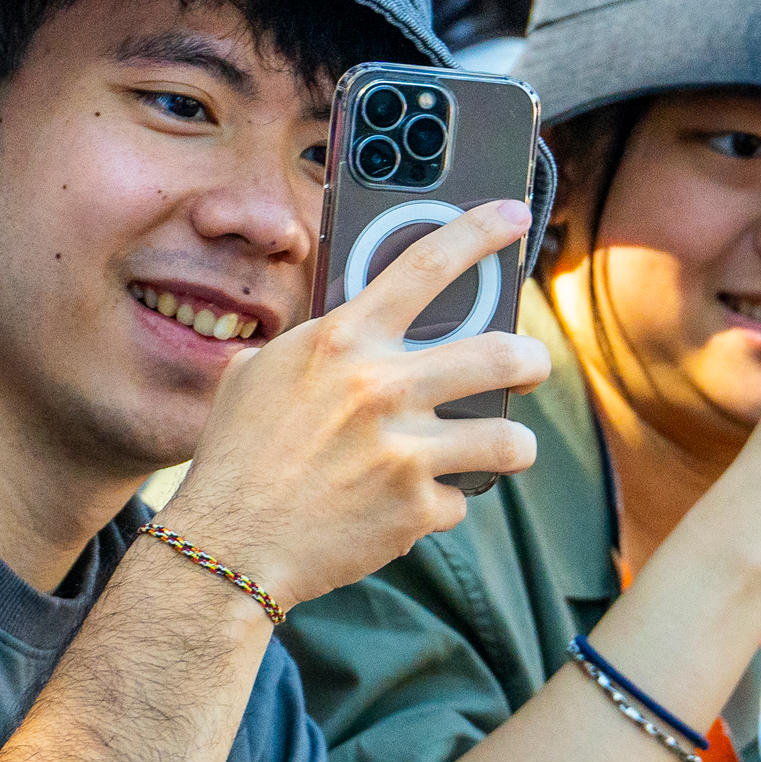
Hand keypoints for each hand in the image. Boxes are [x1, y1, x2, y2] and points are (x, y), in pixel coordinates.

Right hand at [156, 201, 551, 604]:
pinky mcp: (415, 509)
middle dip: (532, 358)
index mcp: (343, 341)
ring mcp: (404, 451)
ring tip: (507, 448)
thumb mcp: (260, 373)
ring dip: (515, 445)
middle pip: (500, 353)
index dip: (480, 232)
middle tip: (533, 364)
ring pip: (508, 439)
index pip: (426, 263)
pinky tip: (410, 507)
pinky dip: (440, 505)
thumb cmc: (239, 455)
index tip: (514, 216)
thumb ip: (315, 344)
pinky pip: (459, 499)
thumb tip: (352, 326)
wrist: (227, 545)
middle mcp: (381, 388)